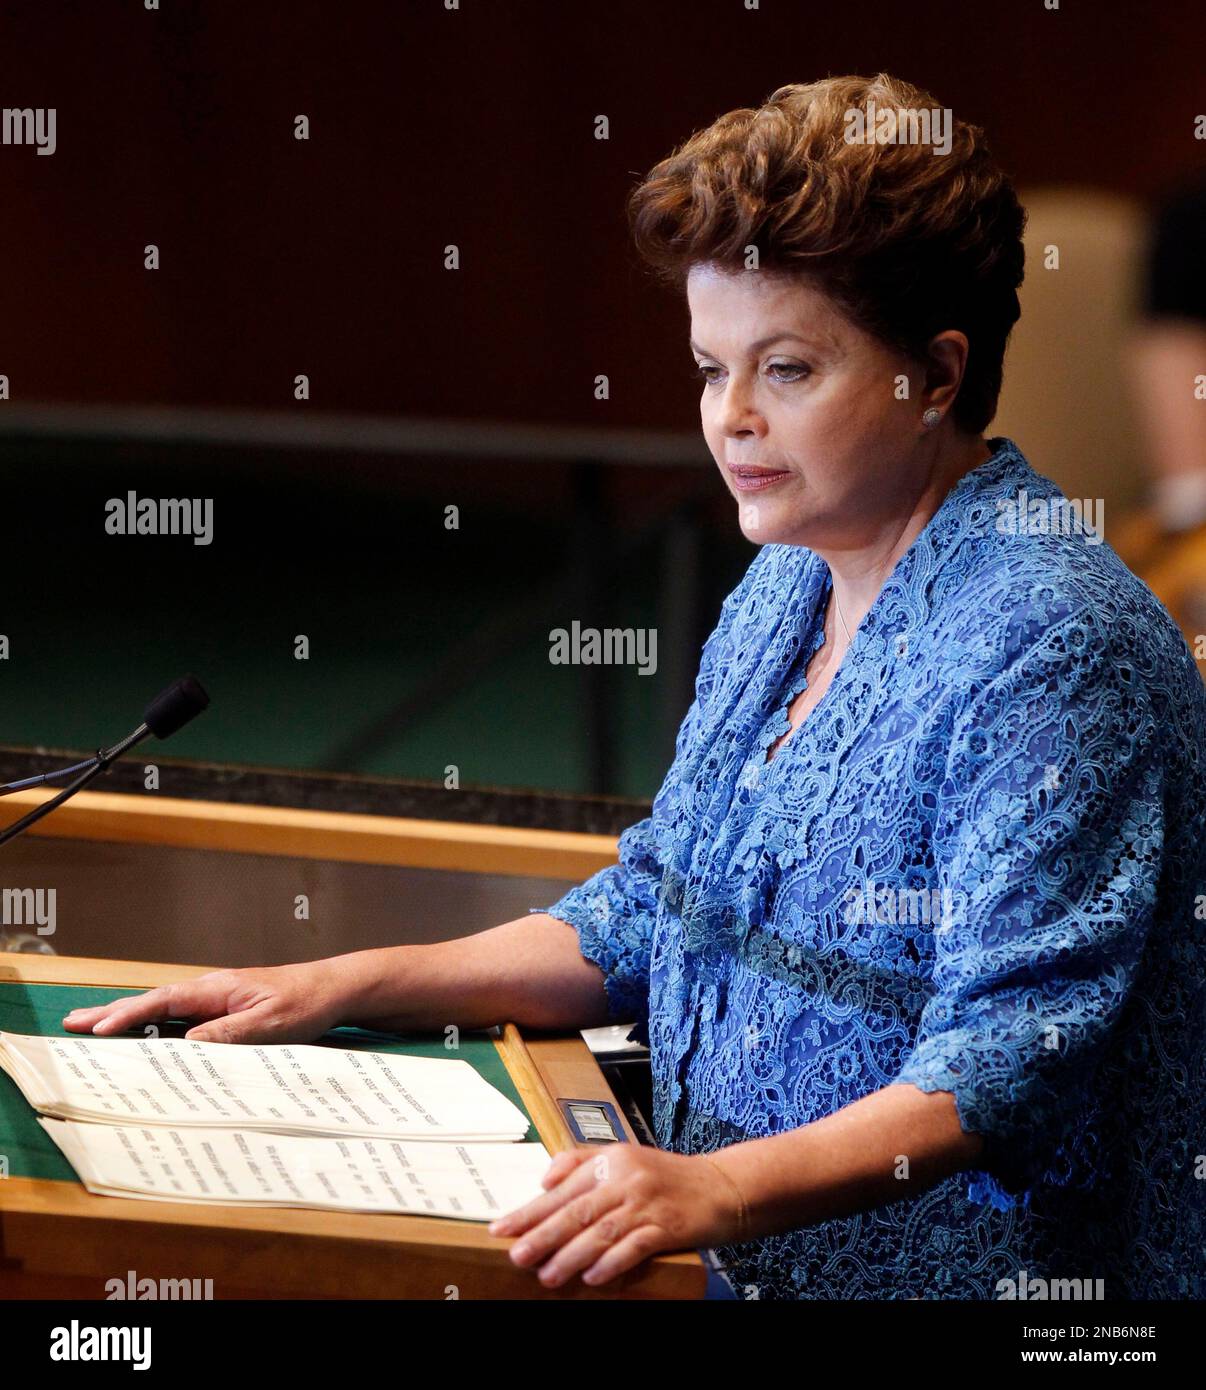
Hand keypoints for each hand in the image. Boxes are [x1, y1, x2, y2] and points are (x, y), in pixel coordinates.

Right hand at [60, 959, 357, 1043]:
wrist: (332, 989)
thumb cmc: (304, 1002)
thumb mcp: (268, 1024)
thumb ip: (227, 1035)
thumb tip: (185, 1046)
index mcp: (216, 989)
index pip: (162, 1002)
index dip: (127, 1015)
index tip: (96, 1028)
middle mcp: (211, 990)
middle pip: (153, 1002)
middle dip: (112, 1012)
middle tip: (72, 1022)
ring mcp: (217, 999)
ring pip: (163, 1010)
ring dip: (129, 1018)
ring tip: (93, 1027)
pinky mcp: (226, 1010)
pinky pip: (182, 1018)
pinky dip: (155, 1025)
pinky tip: (143, 1037)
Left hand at [488, 1143, 744, 1288]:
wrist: (722, 1186)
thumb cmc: (668, 1177)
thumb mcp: (625, 1157)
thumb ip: (582, 1162)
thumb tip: (543, 1179)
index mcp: (612, 1160)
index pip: (562, 1187)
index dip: (531, 1210)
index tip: (502, 1228)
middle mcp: (627, 1178)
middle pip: (577, 1210)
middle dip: (543, 1235)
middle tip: (517, 1255)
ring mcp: (648, 1202)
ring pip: (601, 1231)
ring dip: (571, 1255)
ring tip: (548, 1274)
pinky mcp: (668, 1226)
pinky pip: (635, 1247)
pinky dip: (613, 1262)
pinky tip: (593, 1277)